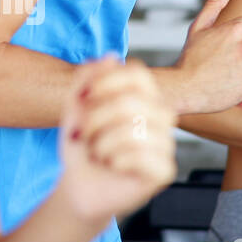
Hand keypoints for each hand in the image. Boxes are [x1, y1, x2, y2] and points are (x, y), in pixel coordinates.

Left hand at [56, 56, 176, 223]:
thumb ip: (86, 79)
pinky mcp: (165, 170)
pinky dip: (115, 161)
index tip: (84, 98)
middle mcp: (160, 116)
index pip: (138, 74)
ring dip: (101, 144)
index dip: (107, 82)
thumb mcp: (75, 108)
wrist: (78, 185)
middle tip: (84, 135)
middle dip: (95, 120)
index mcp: (144, 96)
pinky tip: (112, 166)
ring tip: (97, 153)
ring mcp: (166, 143)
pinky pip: (142, 156)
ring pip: (134, 130)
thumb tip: (111, 56)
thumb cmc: (82, 146)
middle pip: (130, 102)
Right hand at [171, 0, 241, 112]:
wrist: (187, 90)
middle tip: (218, 60)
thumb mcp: (197, 27)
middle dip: (238, 47)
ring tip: (224, 70)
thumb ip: (214, 4)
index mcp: (235, 28)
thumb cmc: (190, 58)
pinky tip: (230, 79)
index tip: (218, 45)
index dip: (230, 35)